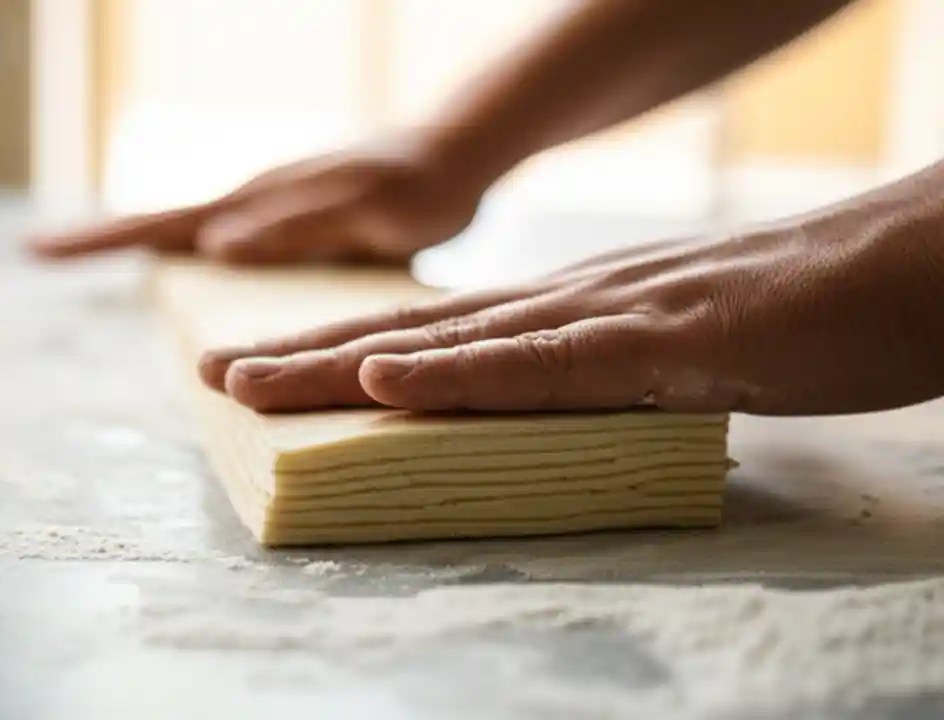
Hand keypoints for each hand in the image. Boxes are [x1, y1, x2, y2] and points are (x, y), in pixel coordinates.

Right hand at [28, 134, 484, 264]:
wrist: (457, 153)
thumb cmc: (422, 188)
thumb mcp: (369, 212)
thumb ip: (297, 228)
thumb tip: (213, 246)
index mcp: (258, 202)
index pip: (162, 222)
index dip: (101, 241)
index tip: (36, 250)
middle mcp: (252, 201)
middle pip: (159, 221)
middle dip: (97, 238)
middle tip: (34, 250)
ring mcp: (266, 207)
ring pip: (185, 227)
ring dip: (133, 242)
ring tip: (77, 257)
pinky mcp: (287, 220)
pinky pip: (221, 235)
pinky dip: (184, 248)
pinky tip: (181, 269)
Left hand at [199, 169, 943, 414]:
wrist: (920, 263)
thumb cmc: (812, 310)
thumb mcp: (686, 351)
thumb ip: (612, 372)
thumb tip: (556, 402)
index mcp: (576, 311)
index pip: (441, 338)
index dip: (345, 355)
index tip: (269, 373)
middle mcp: (573, 304)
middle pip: (418, 335)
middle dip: (308, 356)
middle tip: (214, 374)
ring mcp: (614, 316)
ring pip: (455, 346)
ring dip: (344, 363)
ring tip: (250, 378)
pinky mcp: (668, 341)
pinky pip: (550, 364)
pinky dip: (466, 374)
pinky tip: (392, 374)